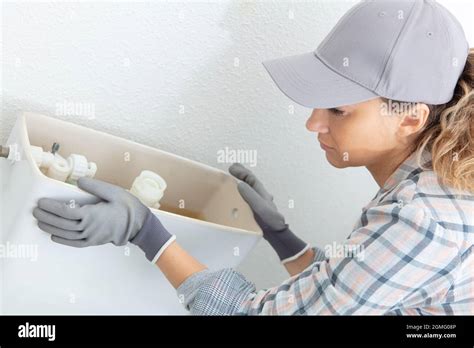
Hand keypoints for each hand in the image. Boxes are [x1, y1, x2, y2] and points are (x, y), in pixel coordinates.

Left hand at [33, 177, 174, 261]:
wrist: (140, 225)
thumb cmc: (128, 207)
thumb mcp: (113, 192)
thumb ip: (95, 187)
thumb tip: (79, 182)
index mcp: (92, 214)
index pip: (66, 211)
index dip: (52, 208)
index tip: (41, 203)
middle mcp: (89, 227)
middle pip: (62, 223)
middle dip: (47, 217)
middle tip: (35, 211)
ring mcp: (91, 236)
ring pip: (66, 234)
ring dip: (51, 228)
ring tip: (40, 222)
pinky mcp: (94, 242)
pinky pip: (75, 243)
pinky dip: (63, 241)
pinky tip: (54, 236)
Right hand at [228, 163, 308, 263]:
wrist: (275, 233)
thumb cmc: (270, 220)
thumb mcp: (260, 206)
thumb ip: (251, 195)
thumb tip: (240, 184)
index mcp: (260, 192)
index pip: (250, 178)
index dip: (241, 171)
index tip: (231, 168)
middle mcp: (258, 195)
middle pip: (249, 182)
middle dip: (240, 174)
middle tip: (231, 168)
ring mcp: (256, 203)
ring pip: (247, 190)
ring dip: (239, 184)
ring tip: (229, 181)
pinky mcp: (253, 210)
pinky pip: (244, 199)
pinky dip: (238, 196)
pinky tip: (233, 199)